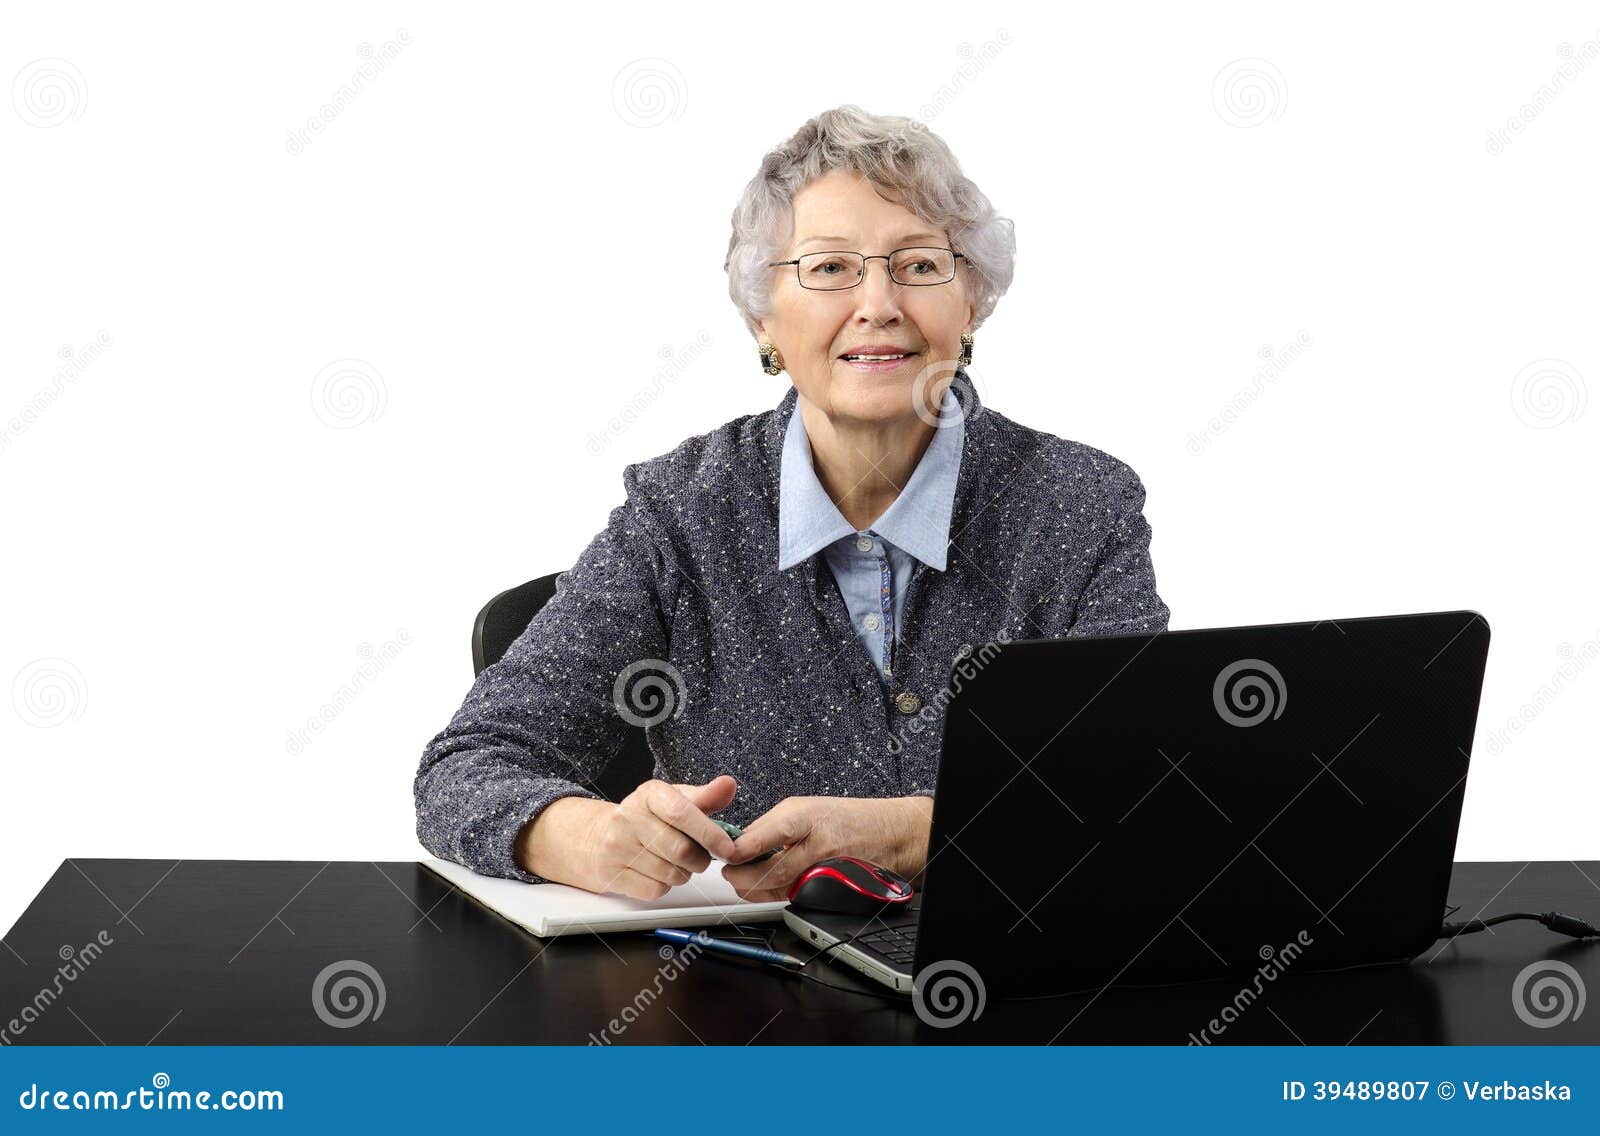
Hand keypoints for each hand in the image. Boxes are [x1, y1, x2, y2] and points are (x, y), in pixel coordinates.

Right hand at [574, 775, 738, 899]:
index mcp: (648, 794)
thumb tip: (729, 785)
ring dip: (684, 873)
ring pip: (671, 874)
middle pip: (680, 850)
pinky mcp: (612, 873)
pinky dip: (665, 886)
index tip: (727, 848)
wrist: (604, 835)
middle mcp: (627, 817)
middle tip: (700, 856)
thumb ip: (706, 797)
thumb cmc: (650, 817)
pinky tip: (659, 871)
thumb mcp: (677, 800)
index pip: (681, 813)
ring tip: (676, 862)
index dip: (709, 834)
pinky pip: (655, 890)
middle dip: (700, 859)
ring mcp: (616, 846)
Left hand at [720, 795, 933, 902]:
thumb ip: (770, 825)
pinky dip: (772, 895)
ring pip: (779, 890)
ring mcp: (823, 872)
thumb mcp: (805, 806)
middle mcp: (816, 846)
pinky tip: (761, 888)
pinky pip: (792, 897)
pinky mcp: (827, 891)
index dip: (743, 848)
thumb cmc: (846, 818)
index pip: (769, 835)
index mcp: (807, 819)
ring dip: (753, 889)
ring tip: (739, 880)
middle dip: (743, 877)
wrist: (888, 836)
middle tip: (727, 873)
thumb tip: (739, 840)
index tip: (725, 853)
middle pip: (772, 871)